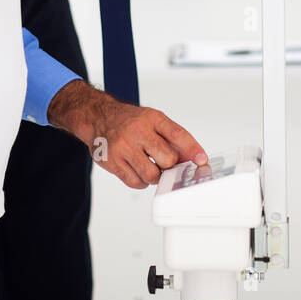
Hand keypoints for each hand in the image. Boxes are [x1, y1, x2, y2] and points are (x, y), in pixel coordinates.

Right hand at [48, 80, 207, 188]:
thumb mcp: (153, 120)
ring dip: (155, 176)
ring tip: (150, 166)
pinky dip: (141, 181)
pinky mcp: (112, 162)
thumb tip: (193, 158)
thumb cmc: (130, 120)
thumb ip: (173, 138)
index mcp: (152, 118)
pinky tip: (138, 170)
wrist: (98, 117)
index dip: (192, 149)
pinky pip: (135, 182)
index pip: (177, 134)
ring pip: (151, 174)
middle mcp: (137, 131)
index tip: (202, 160)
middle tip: (164, 162)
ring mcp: (123, 147)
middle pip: (167, 159)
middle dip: (169, 165)